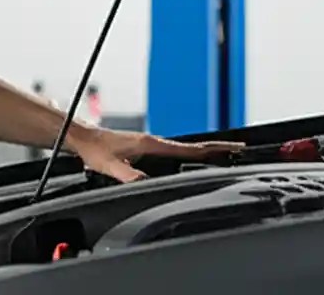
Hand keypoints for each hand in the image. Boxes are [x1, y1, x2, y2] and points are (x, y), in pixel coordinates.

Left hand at [70, 128, 244, 181]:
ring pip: (185, 150)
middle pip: (194, 147)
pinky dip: (191, 156)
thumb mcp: (110, 167)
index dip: (213, 150)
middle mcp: (155, 143)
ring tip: (224, 156)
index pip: (190, 149)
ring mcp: (152, 146)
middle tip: (239, 150)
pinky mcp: (148, 150)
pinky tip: (194, 162)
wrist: (84, 139)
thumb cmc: (95, 150)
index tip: (234, 148)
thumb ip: (128, 175)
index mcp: (152, 144)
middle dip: (217, 149)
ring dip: (205, 152)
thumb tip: (145, 184)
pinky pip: (176, 153)